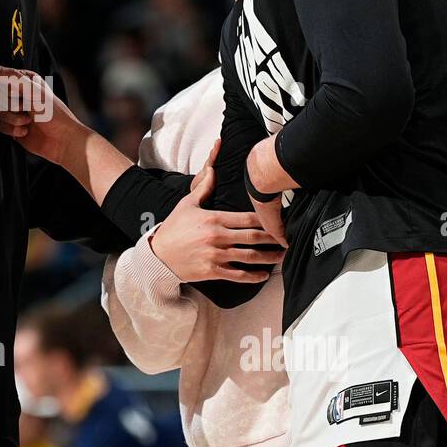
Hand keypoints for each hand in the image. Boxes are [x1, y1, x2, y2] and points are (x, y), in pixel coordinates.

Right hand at [0, 65, 84, 164]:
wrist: (61, 140)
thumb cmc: (54, 114)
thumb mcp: (34, 91)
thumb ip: (12, 78)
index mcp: (24, 80)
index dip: (4, 87)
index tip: (15, 93)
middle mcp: (18, 94)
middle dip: (10, 105)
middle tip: (25, 108)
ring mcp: (14, 111)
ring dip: (13, 118)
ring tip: (28, 121)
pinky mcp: (11, 126)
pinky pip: (0, 126)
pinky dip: (13, 130)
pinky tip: (26, 130)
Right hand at [149, 140, 283, 283]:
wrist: (158, 254)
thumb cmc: (173, 228)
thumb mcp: (187, 204)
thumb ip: (203, 188)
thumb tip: (213, 170)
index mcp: (214, 219)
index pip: (248, 218)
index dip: (267, 219)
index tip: (280, 219)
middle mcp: (217, 237)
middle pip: (253, 237)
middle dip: (273, 238)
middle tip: (288, 238)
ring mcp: (215, 255)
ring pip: (249, 257)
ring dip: (268, 257)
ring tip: (281, 256)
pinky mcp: (212, 271)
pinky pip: (237, 275)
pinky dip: (253, 276)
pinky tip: (263, 275)